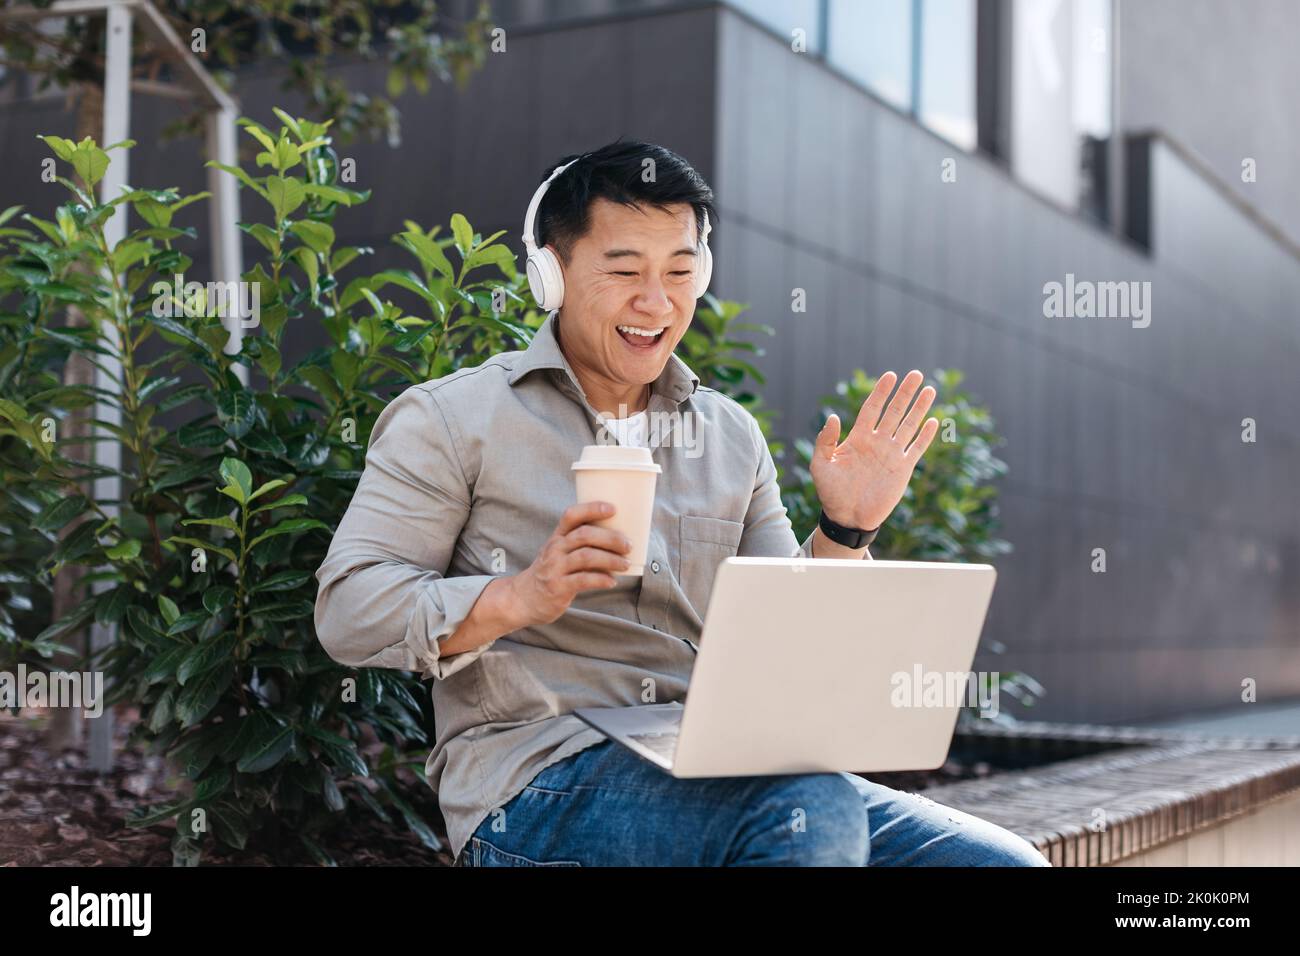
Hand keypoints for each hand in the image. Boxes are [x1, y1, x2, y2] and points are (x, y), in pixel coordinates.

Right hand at [504, 501, 631, 626]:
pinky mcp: (558, 587)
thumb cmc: (552, 571)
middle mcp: (554, 548)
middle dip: (610, 538)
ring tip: (625, 564)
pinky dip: (601, 579)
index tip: (613, 509)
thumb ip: (581, 544)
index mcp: (557, 536)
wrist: (525, 598)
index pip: (572, 515)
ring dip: (611, 559)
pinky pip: (583, 580)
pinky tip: (612, 581)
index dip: (592, 508)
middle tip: (628, 545)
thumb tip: (619, 539)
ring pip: (586, 557)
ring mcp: (555, 567)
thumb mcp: (559, 552)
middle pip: (584, 535)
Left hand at [810, 370, 939, 531]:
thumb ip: (825, 440)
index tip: (890, 375)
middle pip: (894, 411)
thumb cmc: (830, 492)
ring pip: (909, 426)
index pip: (872, 408)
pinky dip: (925, 436)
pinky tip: (934, 421)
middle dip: (904, 393)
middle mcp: (877, 442)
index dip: (881, 392)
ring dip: (919, 408)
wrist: (847, 517)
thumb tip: (833, 417)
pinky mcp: (903, 469)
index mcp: (858, 438)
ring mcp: (891, 454)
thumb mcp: (820, 464)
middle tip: (915, 373)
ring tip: (929, 390)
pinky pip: (917, 449)